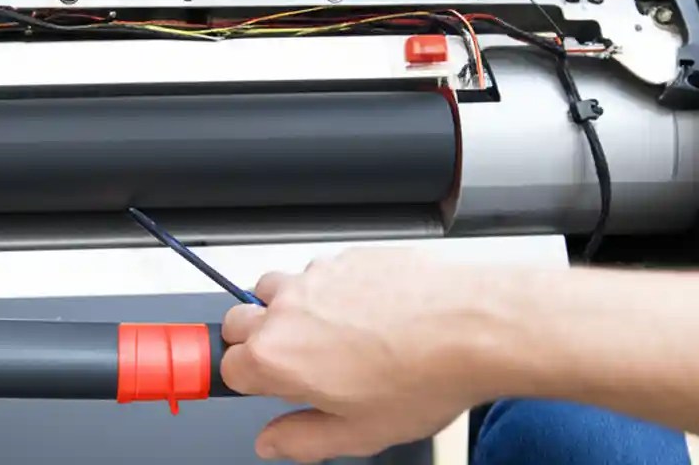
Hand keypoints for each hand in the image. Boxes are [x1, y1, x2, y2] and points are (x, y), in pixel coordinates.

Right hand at [220, 250, 521, 461]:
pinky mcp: (345, 257)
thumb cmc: (423, 375)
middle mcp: (287, 310)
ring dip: (285, 310)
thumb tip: (271, 442)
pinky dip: (328, 291)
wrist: (471, 325)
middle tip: (291, 364)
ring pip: (274, 288)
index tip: (256, 385)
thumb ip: (302, 439)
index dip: (244, 381)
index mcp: (278, 358)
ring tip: (328, 337)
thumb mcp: (359, 434)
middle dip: (252, 341)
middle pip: (237, 319)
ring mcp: (315, 278)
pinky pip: (318, 272)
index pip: (228, 366)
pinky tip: (365, 315)